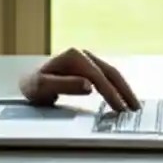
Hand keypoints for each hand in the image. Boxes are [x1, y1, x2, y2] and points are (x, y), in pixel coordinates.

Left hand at [20, 49, 140, 111]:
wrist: (27, 81)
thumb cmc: (33, 86)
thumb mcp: (43, 87)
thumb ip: (66, 85)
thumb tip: (89, 85)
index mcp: (73, 56)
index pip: (98, 76)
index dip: (110, 93)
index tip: (119, 108)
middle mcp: (83, 54)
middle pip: (110, 72)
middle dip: (124, 90)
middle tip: (135, 108)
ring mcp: (87, 59)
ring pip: (111, 73)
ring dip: (124, 89)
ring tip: (134, 105)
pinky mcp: (89, 66)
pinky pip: (107, 76)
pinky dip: (117, 87)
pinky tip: (123, 98)